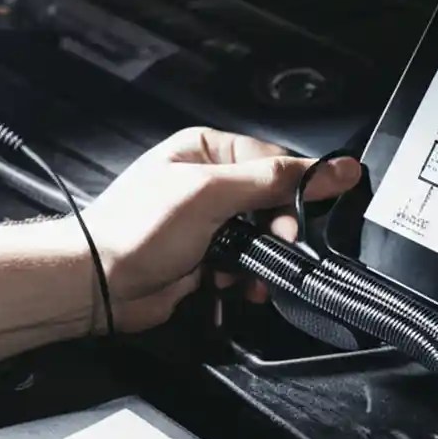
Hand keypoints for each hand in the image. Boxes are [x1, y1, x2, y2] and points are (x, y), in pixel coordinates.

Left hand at [81, 127, 359, 332]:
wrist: (98, 284)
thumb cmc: (139, 229)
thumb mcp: (210, 194)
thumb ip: (275, 182)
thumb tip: (339, 168)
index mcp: (207, 150)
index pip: (275, 163)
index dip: (296, 192)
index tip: (302, 218)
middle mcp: (208, 183)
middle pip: (272, 203)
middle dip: (278, 232)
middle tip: (274, 249)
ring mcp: (206, 223)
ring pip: (261, 239)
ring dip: (263, 261)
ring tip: (251, 276)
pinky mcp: (203, 259)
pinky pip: (243, 266)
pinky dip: (246, 279)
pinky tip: (235, 288)